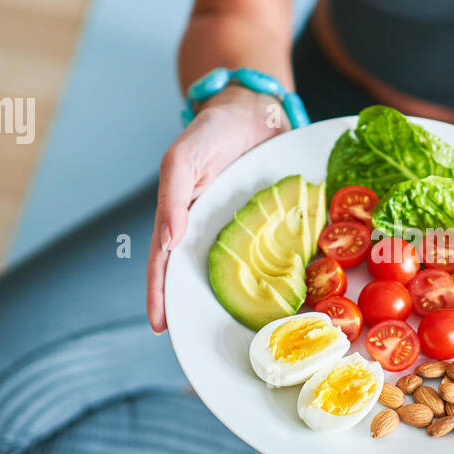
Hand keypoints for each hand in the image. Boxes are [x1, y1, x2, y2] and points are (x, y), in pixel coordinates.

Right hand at [146, 86, 283, 332]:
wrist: (255, 109)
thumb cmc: (212, 131)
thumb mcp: (182, 157)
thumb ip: (172, 197)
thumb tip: (167, 242)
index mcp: (182, 220)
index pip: (164, 264)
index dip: (160, 296)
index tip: (160, 327)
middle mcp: (211, 233)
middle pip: (201, 278)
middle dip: (201, 310)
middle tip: (205, 344)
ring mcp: (243, 233)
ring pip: (240, 274)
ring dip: (242, 302)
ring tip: (249, 333)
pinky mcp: (274, 226)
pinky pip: (276, 256)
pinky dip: (281, 276)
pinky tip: (293, 299)